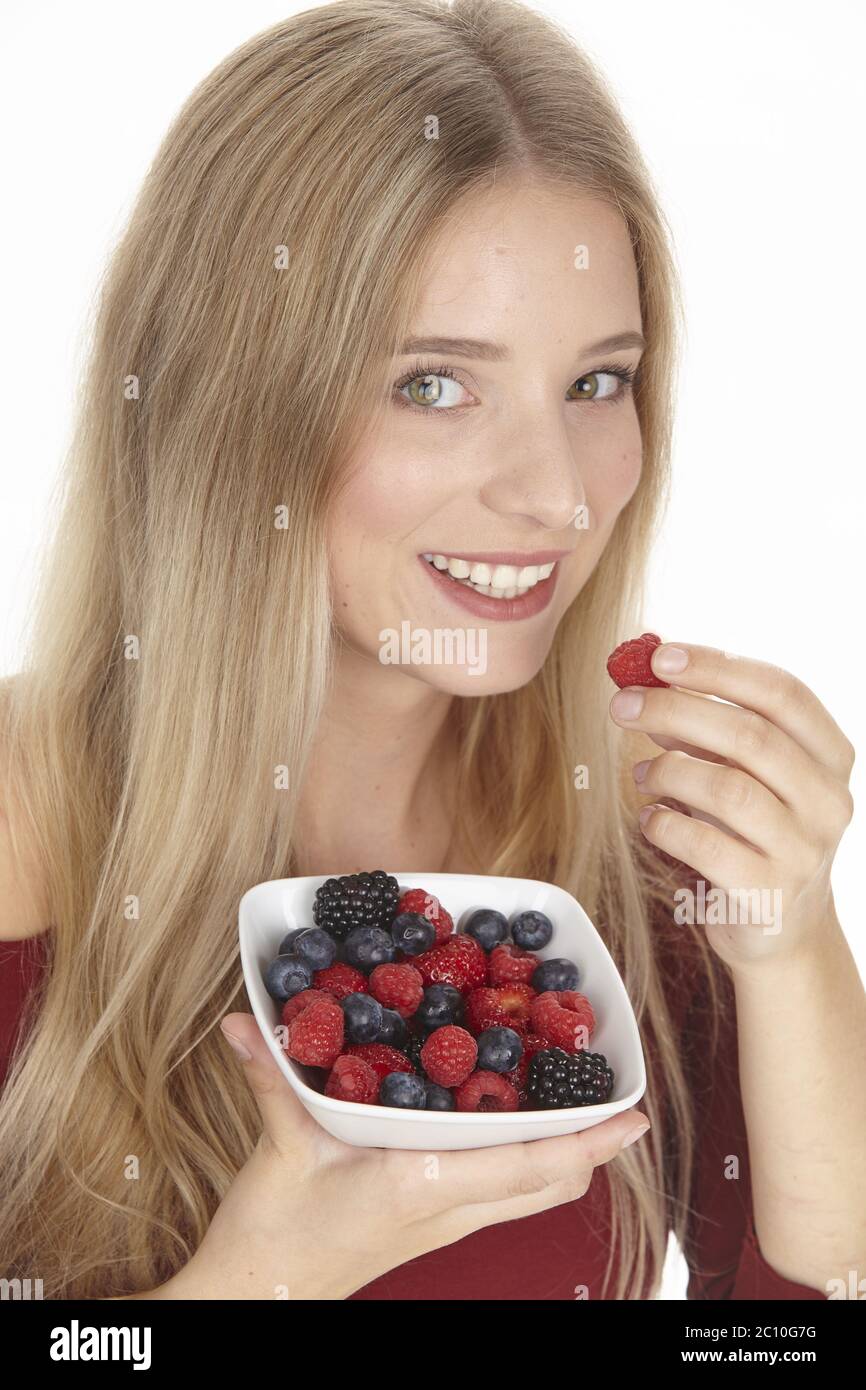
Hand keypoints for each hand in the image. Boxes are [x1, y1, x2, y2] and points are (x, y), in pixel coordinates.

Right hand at [158, 1012, 649, 1299]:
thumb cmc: (275, 1234)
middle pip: (548, 1186)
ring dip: (563, 1158)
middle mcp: (447, 1207)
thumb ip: (272, 1076)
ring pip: (530, 1196)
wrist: (259, 1296)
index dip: (585, 1141)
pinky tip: (513, 1129)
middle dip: (591, 1150)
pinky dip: (524, 1164)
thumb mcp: (279, 1146)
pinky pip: (500, 1196)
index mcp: (421, 1182)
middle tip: (618, 1103)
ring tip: (581, 1110)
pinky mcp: (430, 1226)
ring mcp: (444, 1223)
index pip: (524, 1163)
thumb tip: (247, 1021)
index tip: (634, 1118)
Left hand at [609, 642, 854, 972]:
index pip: (782, 692)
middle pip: (750, 735)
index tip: (660, 657)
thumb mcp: (742, 771)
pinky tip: (650, 818)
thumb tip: (646, 672)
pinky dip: (665, 823)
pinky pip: (706, 845)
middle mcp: (827, 799)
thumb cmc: (752, 832)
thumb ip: (707, 725)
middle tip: (623, 703)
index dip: (718, 668)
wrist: (780, 928)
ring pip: (728, 789)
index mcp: (830, 754)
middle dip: (675, 710)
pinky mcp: (768, 894)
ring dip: (668, 771)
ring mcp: (803, 850)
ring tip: (640, 774)